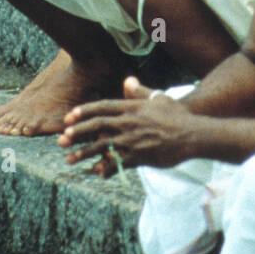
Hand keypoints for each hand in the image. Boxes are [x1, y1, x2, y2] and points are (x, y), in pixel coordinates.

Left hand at [59, 78, 197, 175]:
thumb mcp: (159, 98)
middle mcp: (129, 123)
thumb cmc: (177, 116)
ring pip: (103, 147)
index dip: (84, 111)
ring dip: (84, 153)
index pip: (102, 107)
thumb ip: (140, 91)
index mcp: (132, 108)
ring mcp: (133, 141)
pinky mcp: (140, 157)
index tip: (69, 117)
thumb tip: (127, 81)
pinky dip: (105, 168)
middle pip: (97, 126)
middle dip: (77, 132)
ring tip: (69, 159)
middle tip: (62, 139)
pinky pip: (117, 163)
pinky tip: (95, 172)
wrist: (192, 135)